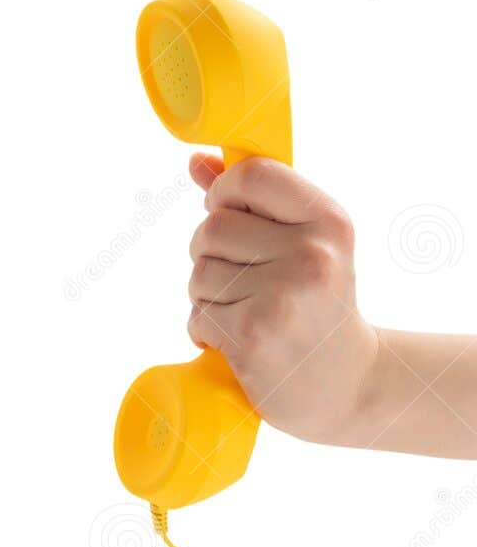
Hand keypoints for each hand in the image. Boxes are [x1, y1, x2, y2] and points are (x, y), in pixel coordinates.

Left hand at [185, 154, 381, 445]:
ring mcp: (283, 295)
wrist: (348, 385)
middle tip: (244, 283)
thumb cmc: (317, 305)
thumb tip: (197, 160)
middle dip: (210, 256)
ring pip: (198, 274)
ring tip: (247, 313)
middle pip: (211, 228)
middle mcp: (311, 254)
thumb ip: (252, 200)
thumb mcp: (303, 244)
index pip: (253, 174)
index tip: (226, 213)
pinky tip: (240, 340)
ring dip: (208, 298)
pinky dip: (206, 331)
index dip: (224, 192)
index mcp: (328, 221)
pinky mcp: (253, 335)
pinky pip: (197, 315)